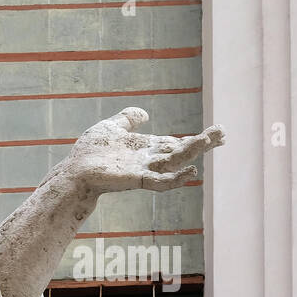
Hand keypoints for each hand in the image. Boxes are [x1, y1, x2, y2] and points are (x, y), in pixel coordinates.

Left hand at [66, 107, 223, 193]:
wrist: (73, 170)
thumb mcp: (111, 127)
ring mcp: (144, 170)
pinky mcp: (135, 180)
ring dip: (195, 152)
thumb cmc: (89, 153)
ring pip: (176, 162)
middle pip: (182, 151)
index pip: (177, 143)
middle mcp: (149, 160)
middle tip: (224, 134)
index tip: (219, 131)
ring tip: (214, 140)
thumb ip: (127, 119)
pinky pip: (160, 182)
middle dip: (203, 143)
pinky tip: (192, 172)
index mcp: (147, 148)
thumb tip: (145, 114)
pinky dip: (176, 180)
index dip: (198, 138)